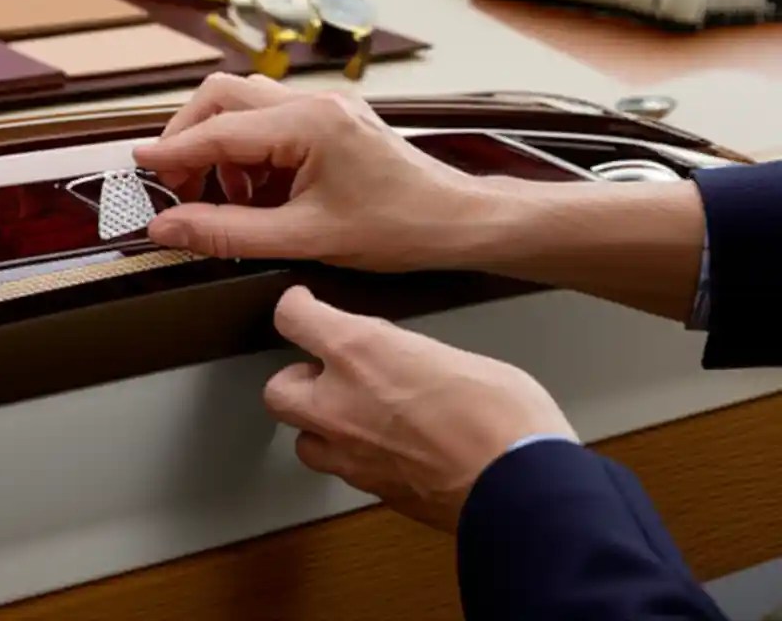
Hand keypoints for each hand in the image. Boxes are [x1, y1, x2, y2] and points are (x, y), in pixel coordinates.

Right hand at [135, 73, 706, 321]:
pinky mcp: (330, 122)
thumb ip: (227, 234)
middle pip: (221, 97)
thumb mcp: (304, 239)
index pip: (216, 132)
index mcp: (307, 124)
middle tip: (176, 188)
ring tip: (225, 203)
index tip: (137, 171)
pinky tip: (256, 198)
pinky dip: (248, 156)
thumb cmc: (399, 228)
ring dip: (219, 150)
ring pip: (243, 107)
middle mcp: (312, 103)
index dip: (170, 153)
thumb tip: (169, 228)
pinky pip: (269, 124)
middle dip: (189, 140)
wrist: (458, 222)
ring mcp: (323, 108)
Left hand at [266, 286, 577, 531]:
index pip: (293, 319)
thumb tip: (407, 362)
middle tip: (325, 375)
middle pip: (277, 390)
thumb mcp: (457, 356)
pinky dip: (353, 459)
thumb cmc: (504, 416)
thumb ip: (412, 355)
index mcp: (361, 352)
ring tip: (353, 418)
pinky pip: (342, 471)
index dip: (295, 308)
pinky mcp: (370, 490)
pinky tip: (385, 450)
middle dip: (296, 382)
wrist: (520, 489)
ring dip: (320, 427)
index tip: (302, 306)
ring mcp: (350, 452)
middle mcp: (340, 402)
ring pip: (303, 441)